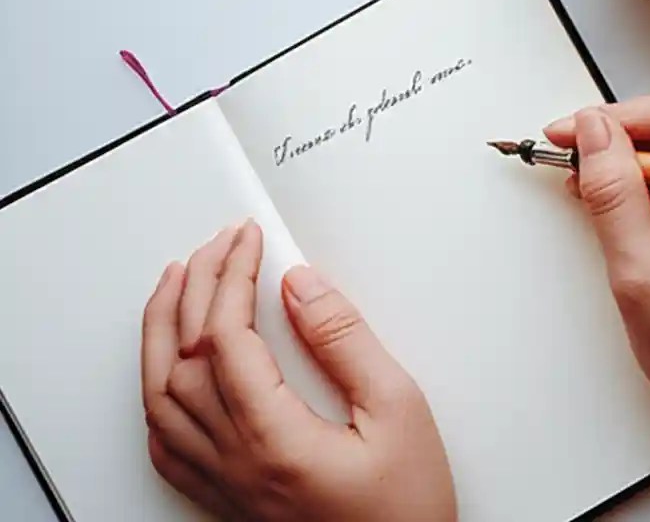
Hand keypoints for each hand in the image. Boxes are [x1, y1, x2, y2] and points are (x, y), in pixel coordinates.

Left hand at [141, 221, 454, 521]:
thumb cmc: (407, 508)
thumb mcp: (398, 409)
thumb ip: (346, 342)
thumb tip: (303, 288)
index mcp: (273, 440)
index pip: (225, 337)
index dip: (231, 277)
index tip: (247, 241)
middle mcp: (235, 465)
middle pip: (183, 359)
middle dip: (195, 289)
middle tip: (216, 246)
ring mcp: (225, 486)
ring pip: (160, 399)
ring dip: (161, 334)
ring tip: (178, 287)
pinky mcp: (228, 500)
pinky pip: (165, 446)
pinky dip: (156, 396)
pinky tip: (168, 374)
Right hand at [544, 87, 649, 521]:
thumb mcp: (641, 273)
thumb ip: (614, 194)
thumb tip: (594, 132)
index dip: (624, 116)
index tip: (574, 132)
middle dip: (622, 137)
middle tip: (567, 152)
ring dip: (629, 165)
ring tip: (578, 178)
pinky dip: (646, 192)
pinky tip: (608, 201)